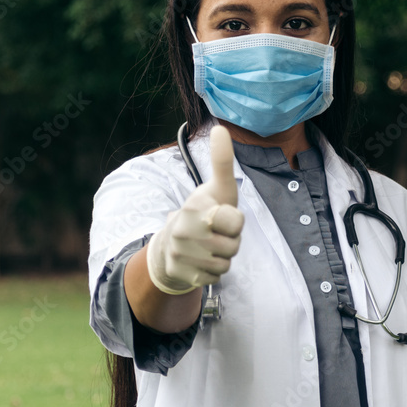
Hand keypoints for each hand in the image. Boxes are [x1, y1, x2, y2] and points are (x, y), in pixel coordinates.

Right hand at [146, 126, 244, 293]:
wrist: (170, 244)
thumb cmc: (203, 212)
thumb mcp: (216, 187)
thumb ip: (222, 161)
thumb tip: (221, 128)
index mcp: (195, 208)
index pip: (236, 222)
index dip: (235, 221)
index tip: (221, 215)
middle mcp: (185, 231)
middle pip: (233, 246)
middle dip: (230, 241)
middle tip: (216, 233)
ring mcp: (182, 255)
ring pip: (225, 264)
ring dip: (222, 257)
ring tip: (209, 246)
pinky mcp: (183, 275)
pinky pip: (215, 278)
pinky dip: (212, 272)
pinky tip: (201, 261)